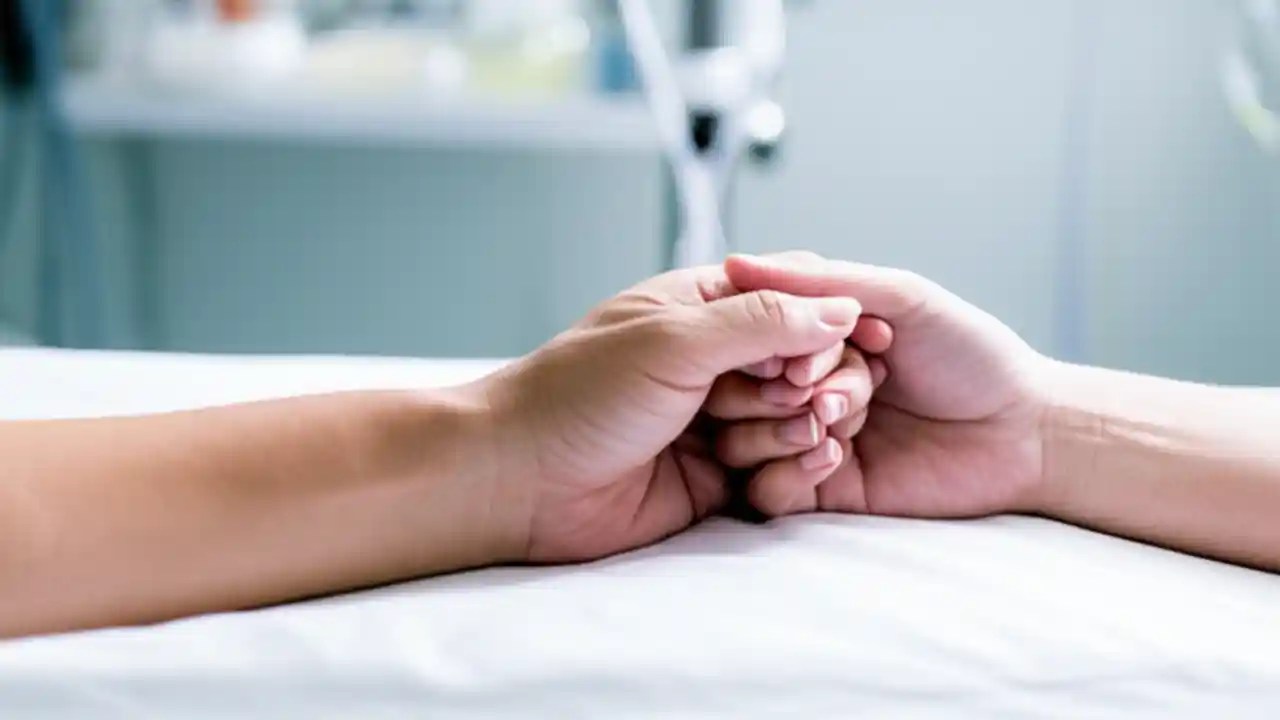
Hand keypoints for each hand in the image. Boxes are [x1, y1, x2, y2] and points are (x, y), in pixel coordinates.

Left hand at [477, 265, 863, 562]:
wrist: (520, 482)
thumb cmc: (579, 396)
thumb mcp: (675, 341)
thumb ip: (762, 321)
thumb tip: (842, 307)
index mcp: (703, 306)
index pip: (795, 301)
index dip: (818, 332)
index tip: (808, 365)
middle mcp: (716, 358)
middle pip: (808, 363)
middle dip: (804, 388)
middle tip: (782, 404)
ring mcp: (718, 417)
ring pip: (799, 418)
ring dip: (787, 433)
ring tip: (739, 446)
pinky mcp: (717, 475)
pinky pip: (778, 468)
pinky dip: (785, 473)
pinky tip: (762, 479)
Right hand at [718, 252, 1050, 518]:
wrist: (1024, 432)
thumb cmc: (971, 355)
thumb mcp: (900, 298)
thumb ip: (821, 283)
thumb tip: (735, 262)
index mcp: (816, 340)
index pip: (752, 340)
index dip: (772, 345)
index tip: (822, 349)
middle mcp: (804, 388)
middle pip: (740, 392)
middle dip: (782, 388)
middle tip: (834, 392)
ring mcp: (809, 441)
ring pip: (741, 442)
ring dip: (782, 430)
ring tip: (842, 421)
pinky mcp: (822, 494)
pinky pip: (764, 492)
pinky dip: (786, 473)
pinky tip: (835, 455)